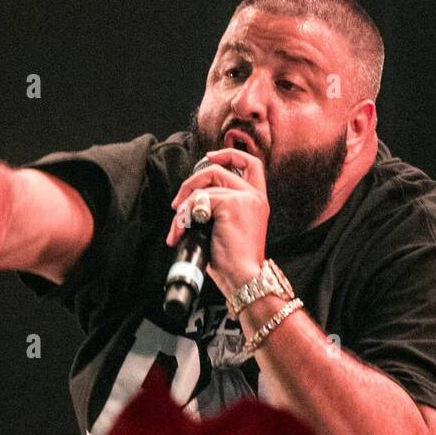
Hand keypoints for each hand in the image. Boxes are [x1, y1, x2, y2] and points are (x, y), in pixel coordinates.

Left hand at [166, 148, 267, 301]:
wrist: (243, 279)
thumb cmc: (233, 265)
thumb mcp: (227, 231)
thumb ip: (218, 211)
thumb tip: (191, 205)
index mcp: (258, 201)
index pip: (251, 163)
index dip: (229, 154)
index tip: (210, 156)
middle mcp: (255, 196)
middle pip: (219, 168)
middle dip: (192, 181)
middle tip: (177, 204)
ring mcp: (245, 198)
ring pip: (204, 186)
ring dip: (184, 206)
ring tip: (178, 227)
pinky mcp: (232, 204)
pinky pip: (198, 201)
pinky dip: (183, 216)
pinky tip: (180, 233)